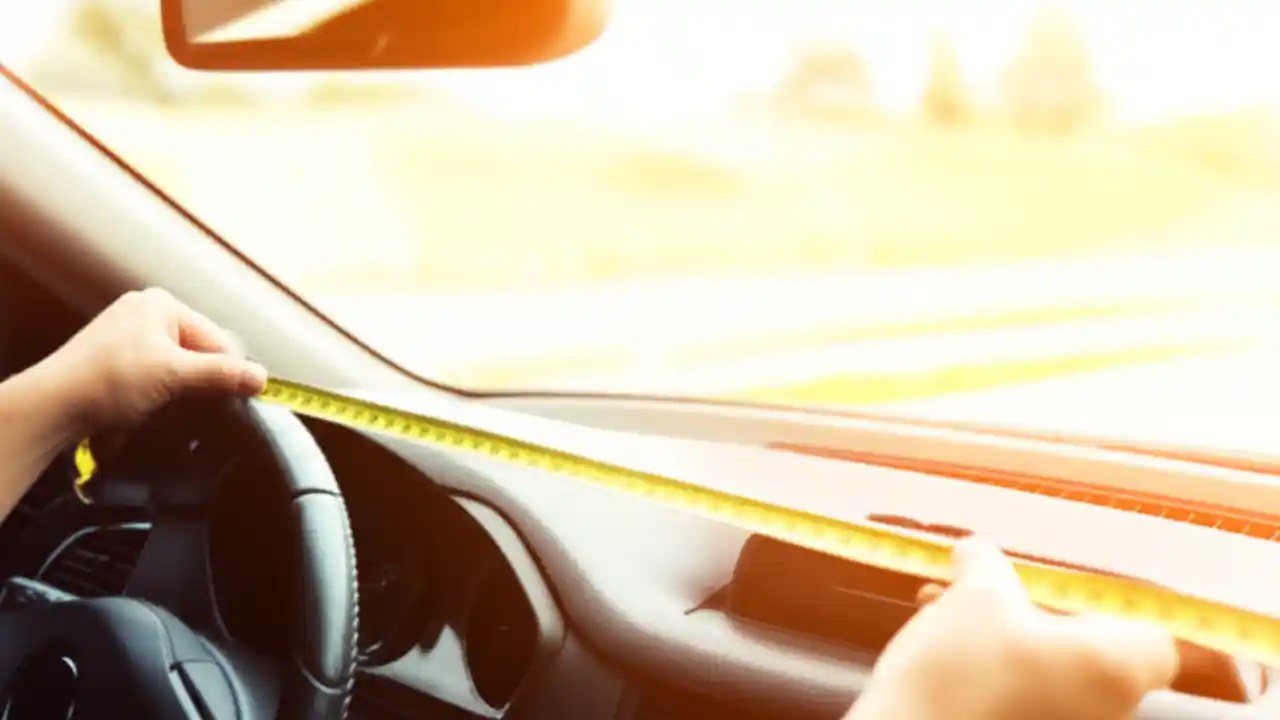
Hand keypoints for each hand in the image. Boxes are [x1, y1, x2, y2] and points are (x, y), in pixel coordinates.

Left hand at [33, 288, 266, 434]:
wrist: (54, 406)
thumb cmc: (107, 380)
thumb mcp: (175, 375)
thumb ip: (222, 375)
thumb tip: (262, 378)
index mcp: (162, 305)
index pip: (216, 340)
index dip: (224, 372)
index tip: (231, 399)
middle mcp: (146, 314)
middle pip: (198, 354)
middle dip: (198, 383)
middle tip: (190, 406)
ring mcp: (130, 337)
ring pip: (178, 368)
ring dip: (179, 392)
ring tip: (165, 408)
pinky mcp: (118, 361)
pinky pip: (157, 376)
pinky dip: (160, 395)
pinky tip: (150, 408)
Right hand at [848, 537, 1178, 719]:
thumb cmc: (960, 673)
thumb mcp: (973, 597)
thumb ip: (986, 564)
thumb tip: (978, 550)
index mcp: (1116, 664)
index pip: (1156, 629)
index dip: (1116, 599)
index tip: (1069, 579)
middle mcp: (1107, 708)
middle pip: (1089, 645)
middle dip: (1033, 607)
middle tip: (986, 584)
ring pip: (1047, 670)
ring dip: (1002, 633)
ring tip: (942, 605)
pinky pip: (1021, 697)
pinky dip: (992, 668)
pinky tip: (939, 640)